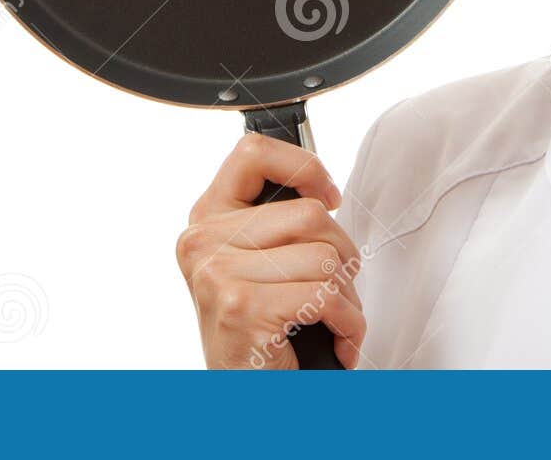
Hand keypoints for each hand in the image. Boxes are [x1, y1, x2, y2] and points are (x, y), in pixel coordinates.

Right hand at [176, 132, 365, 368]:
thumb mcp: (259, 263)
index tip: (329, 196)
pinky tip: (335, 341)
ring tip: (330, 320)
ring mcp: (218, 274)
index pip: (252, 152)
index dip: (304, 167)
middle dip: (343, 256)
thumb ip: (277, 220)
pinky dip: (348, 323)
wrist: (248, 397)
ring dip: (347, 296)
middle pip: (311, 213)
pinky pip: (328, 294)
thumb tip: (323, 191)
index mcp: (206, 219)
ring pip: (326, 254)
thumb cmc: (264, 333)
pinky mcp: (242, 307)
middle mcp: (202, 242)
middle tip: (333, 291)